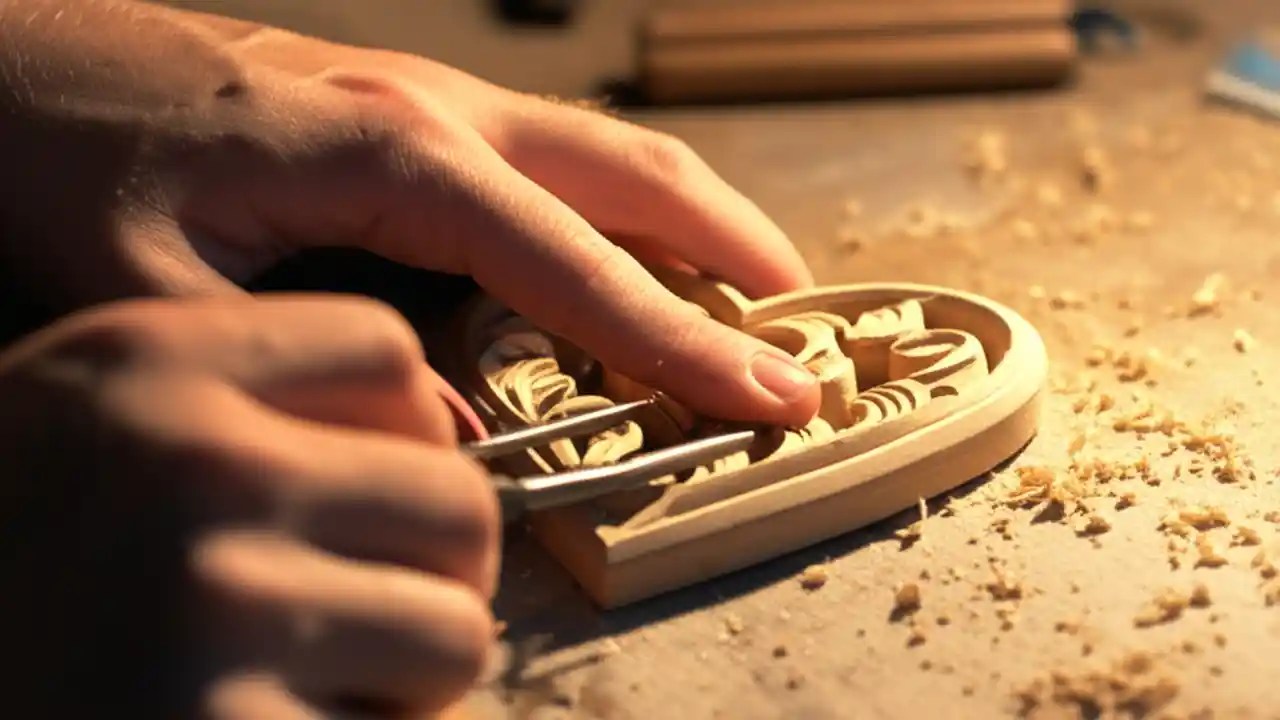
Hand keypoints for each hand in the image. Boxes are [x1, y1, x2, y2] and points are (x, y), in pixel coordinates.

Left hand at [0, 0, 819, 425]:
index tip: (769, 394)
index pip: (580, 265)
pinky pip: (542, 157)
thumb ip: (311, 370)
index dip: (683, 341)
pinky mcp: (399, 109)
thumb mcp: (165, 298)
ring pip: (597, 151)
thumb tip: (445, 436)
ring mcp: (422, 98)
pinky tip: (616, 248)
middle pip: (629, 172)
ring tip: (747, 282)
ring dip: (687, 215)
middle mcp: (434, 110)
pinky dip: (611, 206)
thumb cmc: (60, 163)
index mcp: (398, 155)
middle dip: (730, 248)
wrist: (4, 65)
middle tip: (801, 325)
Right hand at [0, 295, 497, 717]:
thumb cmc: (15, 560)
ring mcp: (214, 608)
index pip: (388, 352)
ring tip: (316, 681)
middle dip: (435, 570)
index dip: (409, 434)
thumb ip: (244, 406)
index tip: (377, 495)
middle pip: (454, 495)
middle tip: (368, 614)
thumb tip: (443, 439)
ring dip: (410, 673)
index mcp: (149, 361)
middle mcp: (190, 466)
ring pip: (458, 628)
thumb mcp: (87, 426)